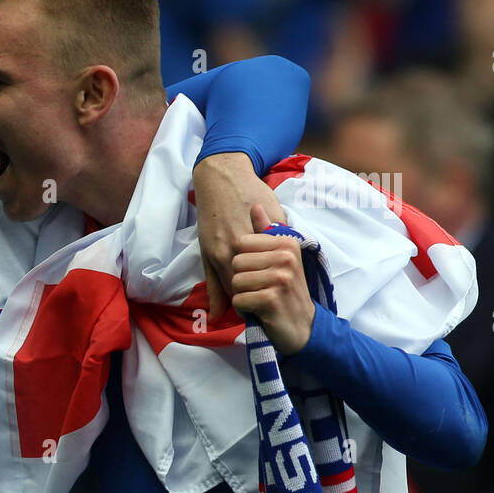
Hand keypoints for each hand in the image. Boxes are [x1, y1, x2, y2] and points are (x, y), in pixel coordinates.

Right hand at [192, 152, 286, 321]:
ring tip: (249, 317)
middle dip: (252, 302)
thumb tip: (288, 253)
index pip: (259, 277)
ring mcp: (213, 252)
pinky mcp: (205, 250)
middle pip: (241, 286)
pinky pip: (209, 280)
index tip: (281, 307)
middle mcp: (226, 251)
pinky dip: (216, 298)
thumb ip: (277, 236)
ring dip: (236, 301)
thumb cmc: (248, 189)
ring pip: (226, 286)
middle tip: (267, 318)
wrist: (220, 174)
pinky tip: (218, 315)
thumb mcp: (272, 210)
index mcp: (246, 242)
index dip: (269, 294)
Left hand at [230, 204, 315, 354]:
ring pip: (235, 281)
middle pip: (236, 262)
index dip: (243, 261)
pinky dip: (244, 308)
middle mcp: (286, 257)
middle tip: (260, 288)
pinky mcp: (272, 299)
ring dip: (243, 295)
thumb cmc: (286, 291)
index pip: (241, 243)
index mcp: (286, 243)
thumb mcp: (279, 258)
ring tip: (260, 299)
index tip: (259, 271)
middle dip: (241, 279)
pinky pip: (239, 299)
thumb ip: (265, 232)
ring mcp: (281, 278)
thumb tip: (255, 205)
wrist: (303, 327)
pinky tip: (260, 310)